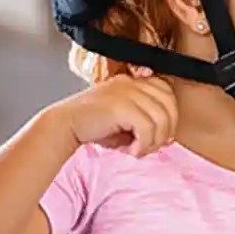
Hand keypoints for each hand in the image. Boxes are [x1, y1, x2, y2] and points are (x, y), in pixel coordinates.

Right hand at [52, 67, 177, 156]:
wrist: (64, 126)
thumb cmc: (93, 126)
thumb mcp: (125, 119)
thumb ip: (147, 121)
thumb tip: (169, 137)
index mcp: (133, 82)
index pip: (167, 92)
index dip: (170, 116)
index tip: (160, 136)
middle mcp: (131, 83)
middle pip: (169, 105)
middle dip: (166, 131)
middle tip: (150, 147)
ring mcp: (126, 92)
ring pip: (161, 118)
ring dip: (154, 141)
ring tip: (138, 150)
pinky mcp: (120, 105)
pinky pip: (147, 127)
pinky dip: (143, 144)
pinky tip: (131, 151)